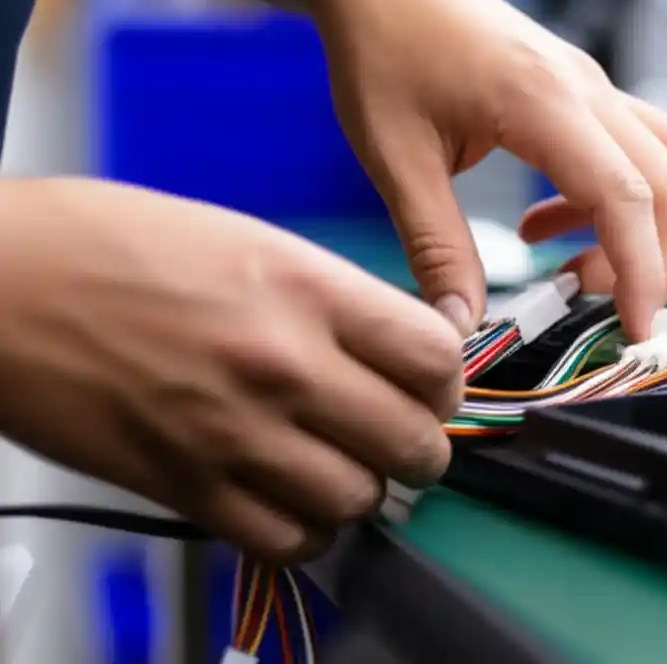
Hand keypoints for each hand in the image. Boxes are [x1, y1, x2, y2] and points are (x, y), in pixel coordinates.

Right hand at [0, 178, 462, 560]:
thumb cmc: (106, 245)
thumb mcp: (245, 240)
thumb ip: (329, 299)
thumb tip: (392, 345)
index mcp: (305, 287)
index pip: (437, 356)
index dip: (447, 379)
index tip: (433, 385)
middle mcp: (283, 363)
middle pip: (415, 442)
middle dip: (420, 445)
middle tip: (401, 435)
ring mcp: (235, 432)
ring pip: (359, 500)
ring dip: (362, 489)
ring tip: (340, 464)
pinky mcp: (185, 486)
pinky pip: (288, 539)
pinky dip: (305, 529)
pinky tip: (292, 499)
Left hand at [308, 0, 666, 339]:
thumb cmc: (384, 43)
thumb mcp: (395, 156)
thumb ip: (435, 246)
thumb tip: (460, 323)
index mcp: (545, 102)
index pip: (627, 197)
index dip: (643, 272)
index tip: (636, 328)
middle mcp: (586, 90)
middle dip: (656, 262)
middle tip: (606, 311)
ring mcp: (591, 87)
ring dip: (641, 230)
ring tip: (572, 268)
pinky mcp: (581, 92)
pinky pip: (632, 152)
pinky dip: (609, 203)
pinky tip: (543, 225)